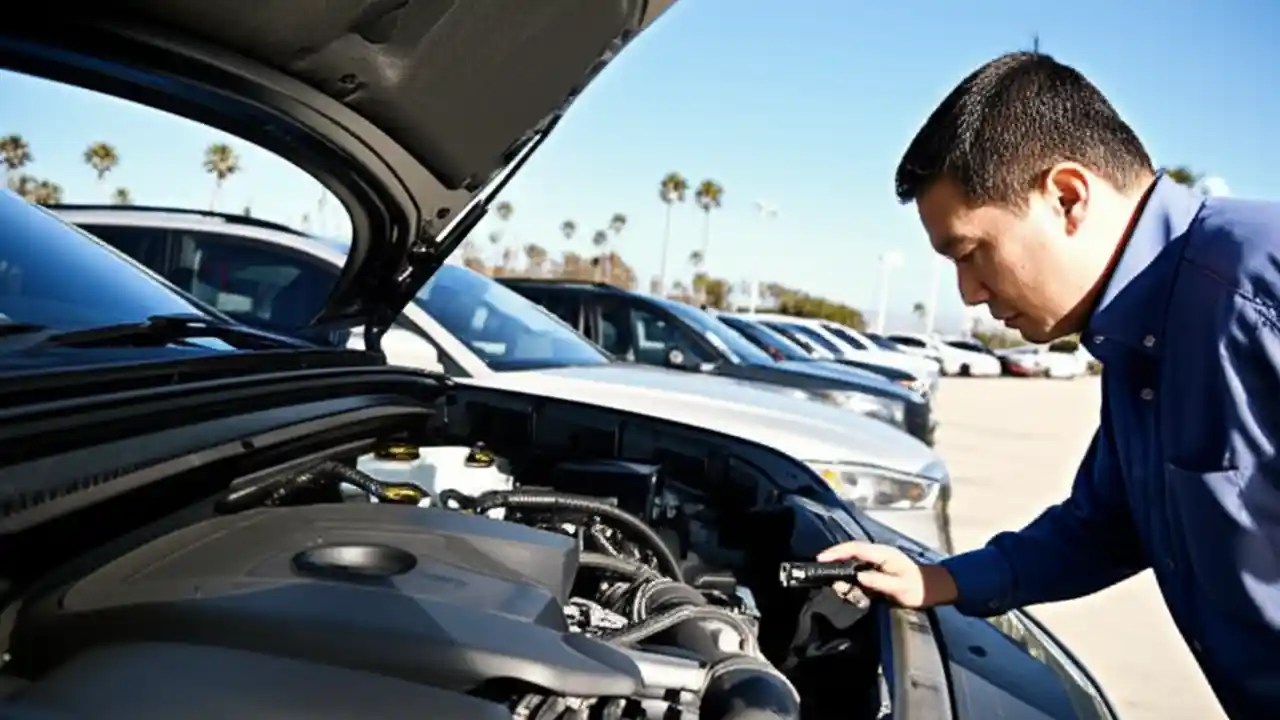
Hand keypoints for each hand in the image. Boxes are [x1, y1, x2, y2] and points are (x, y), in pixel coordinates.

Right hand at [817, 541, 958, 608]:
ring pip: (853, 560)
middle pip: (851, 552)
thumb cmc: (917, 588)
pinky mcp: (877, 568)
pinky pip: (858, 567)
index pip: (855, 548)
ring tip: (833, 580)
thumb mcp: (900, 587)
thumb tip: (859, 577)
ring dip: (841, 568)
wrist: (932, 588)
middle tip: (822, 572)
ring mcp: (877, 560)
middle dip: (835, 559)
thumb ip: (879, 582)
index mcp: (883, 553)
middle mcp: (878, 553)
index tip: (821, 559)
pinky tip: (845, 583)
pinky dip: (848, 574)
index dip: (837, 552)